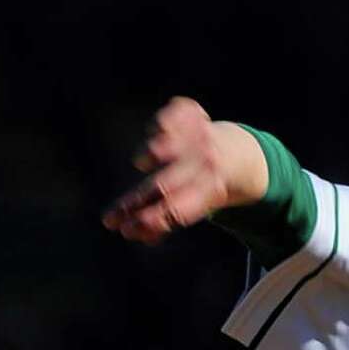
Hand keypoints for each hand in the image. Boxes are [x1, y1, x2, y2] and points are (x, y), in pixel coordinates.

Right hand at [101, 97, 267, 244]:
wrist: (240, 154)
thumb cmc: (207, 187)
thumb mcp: (198, 206)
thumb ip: (169, 221)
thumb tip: (138, 236)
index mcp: (211, 190)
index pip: (177, 209)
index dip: (150, 221)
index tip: (125, 230)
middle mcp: (206, 162)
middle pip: (163, 185)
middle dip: (133, 203)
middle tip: (108, 219)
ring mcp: (199, 135)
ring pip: (161, 149)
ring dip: (147, 158)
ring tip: (143, 164)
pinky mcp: (189, 113)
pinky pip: (163, 121)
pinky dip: (156, 129)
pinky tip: (157, 137)